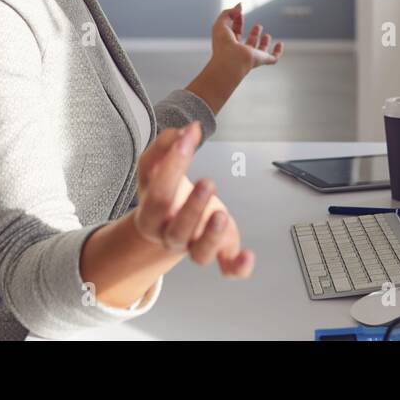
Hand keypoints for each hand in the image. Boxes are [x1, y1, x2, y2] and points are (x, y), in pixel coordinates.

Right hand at [131, 122, 253, 277]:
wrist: (169, 220)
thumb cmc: (164, 191)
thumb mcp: (155, 166)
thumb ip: (165, 145)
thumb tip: (186, 130)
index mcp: (151, 215)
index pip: (158, 195)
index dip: (172, 168)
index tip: (187, 140)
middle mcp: (170, 236)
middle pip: (177, 230)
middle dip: (193, 207)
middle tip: (208, 182)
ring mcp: (195, 246)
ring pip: (200, 254)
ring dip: (211, 237)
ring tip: (221, 215)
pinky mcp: (219, 252)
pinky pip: (228, 269)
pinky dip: (238, 268)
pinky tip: (249, 255)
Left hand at [211, 2, 283, 76]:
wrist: (230, 61)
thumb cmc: (223, 44)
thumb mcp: (220, 23)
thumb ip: (228, 13)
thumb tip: (239, 6)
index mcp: (230, 43)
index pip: (235, 32)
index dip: (237, 22)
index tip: (239, 13)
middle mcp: (241, 50)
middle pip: (249, 42)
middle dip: (254, 34)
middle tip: (258, 26)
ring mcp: (252, 55)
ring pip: (260, 50)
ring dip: (264, 43)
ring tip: (266, 35)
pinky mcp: (261, 59)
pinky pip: (272, 58)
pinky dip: (278, 52)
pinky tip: (280, 44)